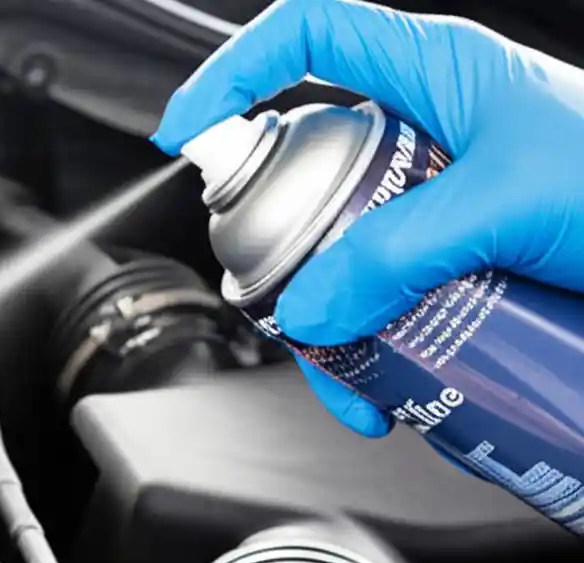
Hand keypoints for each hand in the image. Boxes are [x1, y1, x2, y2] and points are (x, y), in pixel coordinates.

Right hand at [153, 0, 583, 436]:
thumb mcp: (511, 201)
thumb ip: (398, 250)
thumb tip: (309, 308)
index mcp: (436, 72)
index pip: (306, 37)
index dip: (233, 73)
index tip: (186, 133)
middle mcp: (433, 132)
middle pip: (313, 173)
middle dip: (283, 249)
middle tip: (278, 305)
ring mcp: (448, 199)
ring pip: (349, 253)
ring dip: (337, 328)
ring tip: (358, 389)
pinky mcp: (468, 259)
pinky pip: (396, 298)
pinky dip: (385, 350)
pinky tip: (398, 390)